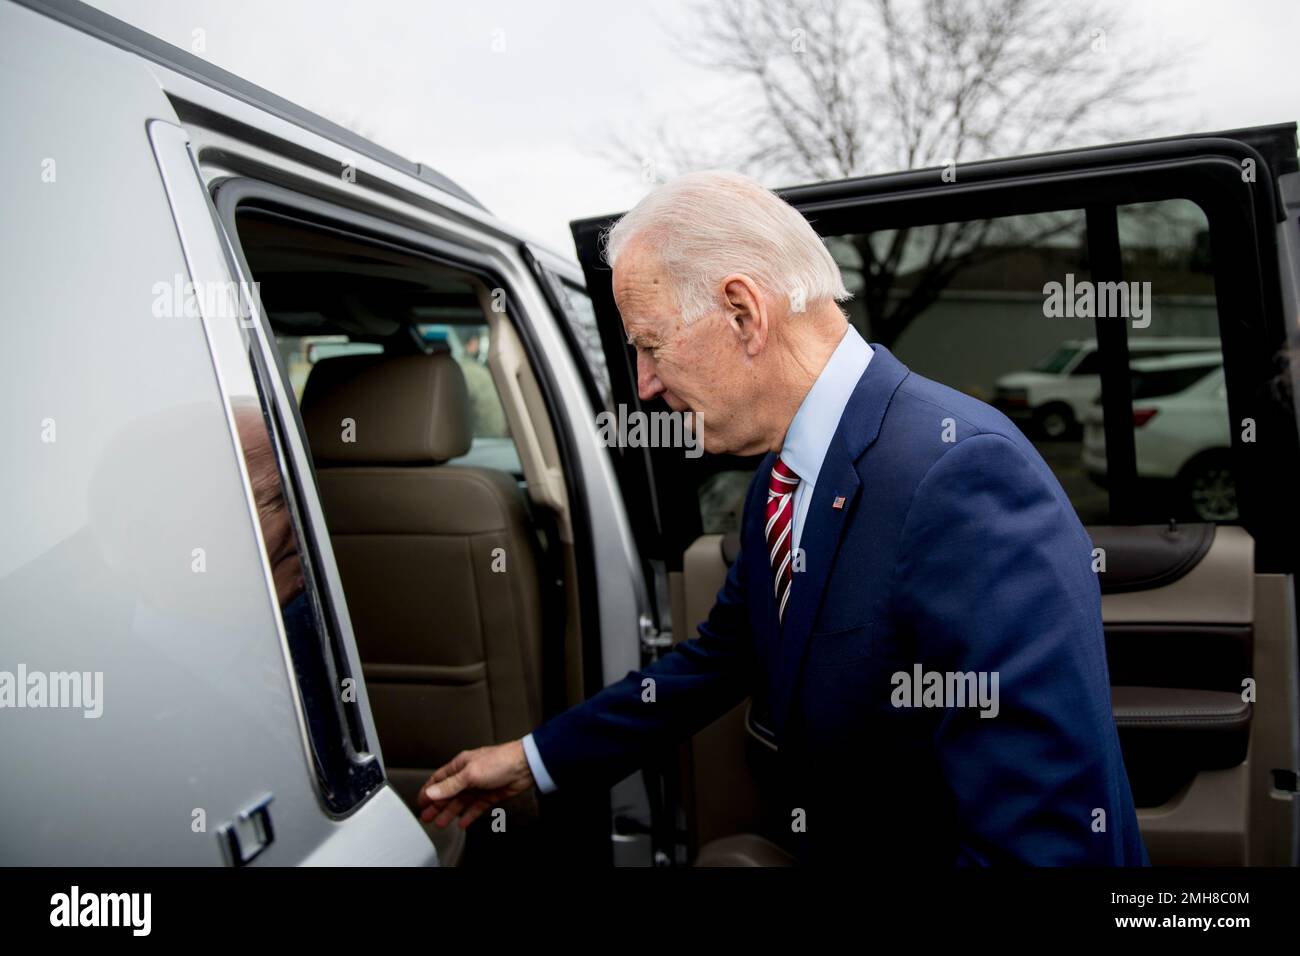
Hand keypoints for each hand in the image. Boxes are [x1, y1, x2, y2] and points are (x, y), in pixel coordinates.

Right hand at [416, 740, 535, 829]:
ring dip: (450, 812)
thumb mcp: (470, 774)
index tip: (420, 802)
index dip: (428, 791)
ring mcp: (479, 785)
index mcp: (461, 765)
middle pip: (448, 793)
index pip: (439, 779)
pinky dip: (468, 815)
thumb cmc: (500, 760)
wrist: (525, 766)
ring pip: (461, 802)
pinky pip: (476, 807)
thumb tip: (432, 792)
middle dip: (437, 805)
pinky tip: (462, 822)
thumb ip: (450, 785)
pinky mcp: (490, 795)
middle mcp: (469, 775)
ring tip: (440, 823)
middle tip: (427, 817)